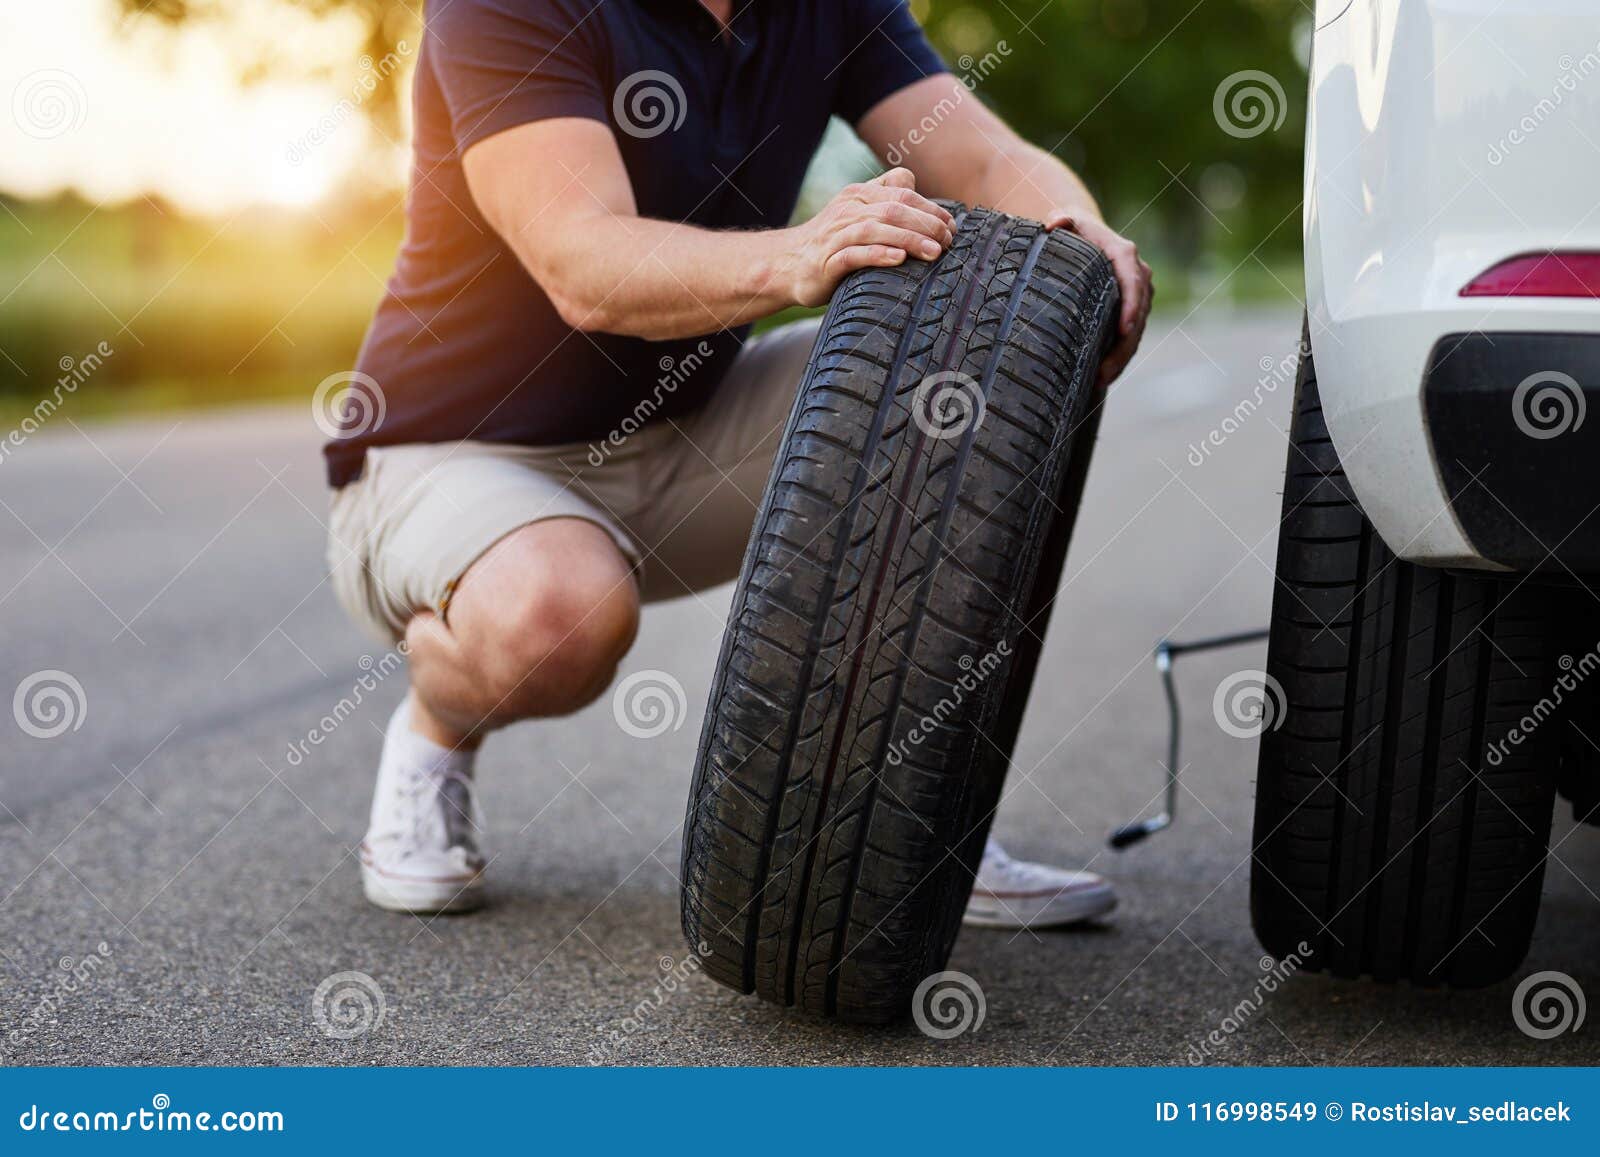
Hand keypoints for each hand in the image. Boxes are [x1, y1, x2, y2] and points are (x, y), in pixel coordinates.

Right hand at [783, 168, 955, 307]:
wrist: (787, 264)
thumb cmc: (831, 240)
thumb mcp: (856, 210)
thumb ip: (882, 193)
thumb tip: (910, 179)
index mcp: (859, 195)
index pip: (902, 193)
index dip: (930, 208)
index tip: (951, 227)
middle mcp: (848, 210)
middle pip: (893, 209)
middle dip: (926, 224)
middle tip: (948, 241)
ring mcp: (836, 236)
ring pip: (876, 230)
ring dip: (909, 239)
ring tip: (933, 252)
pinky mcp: (827, 263)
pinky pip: (854, 255)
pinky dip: (878, 256)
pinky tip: (898, 260)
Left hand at [1043, 211, 1152, 386]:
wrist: (1086, 236)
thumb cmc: (1073, 230)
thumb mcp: (1066, 220)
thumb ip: (1061, 219)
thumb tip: (1053, 224)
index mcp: (1124, 254)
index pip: (1133, 281)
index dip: (1131, 306)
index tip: (1124, 329)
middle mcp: (1138, 275)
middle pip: (1137, 315)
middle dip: (1123, 346)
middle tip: (1103, 372)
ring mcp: (1138, 295)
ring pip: (1135, 332)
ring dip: (1120, 359)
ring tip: (1100, 381)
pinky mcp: (1132, 310)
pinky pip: (1129, 338)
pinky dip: (1118, 358)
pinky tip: (1102, 379)